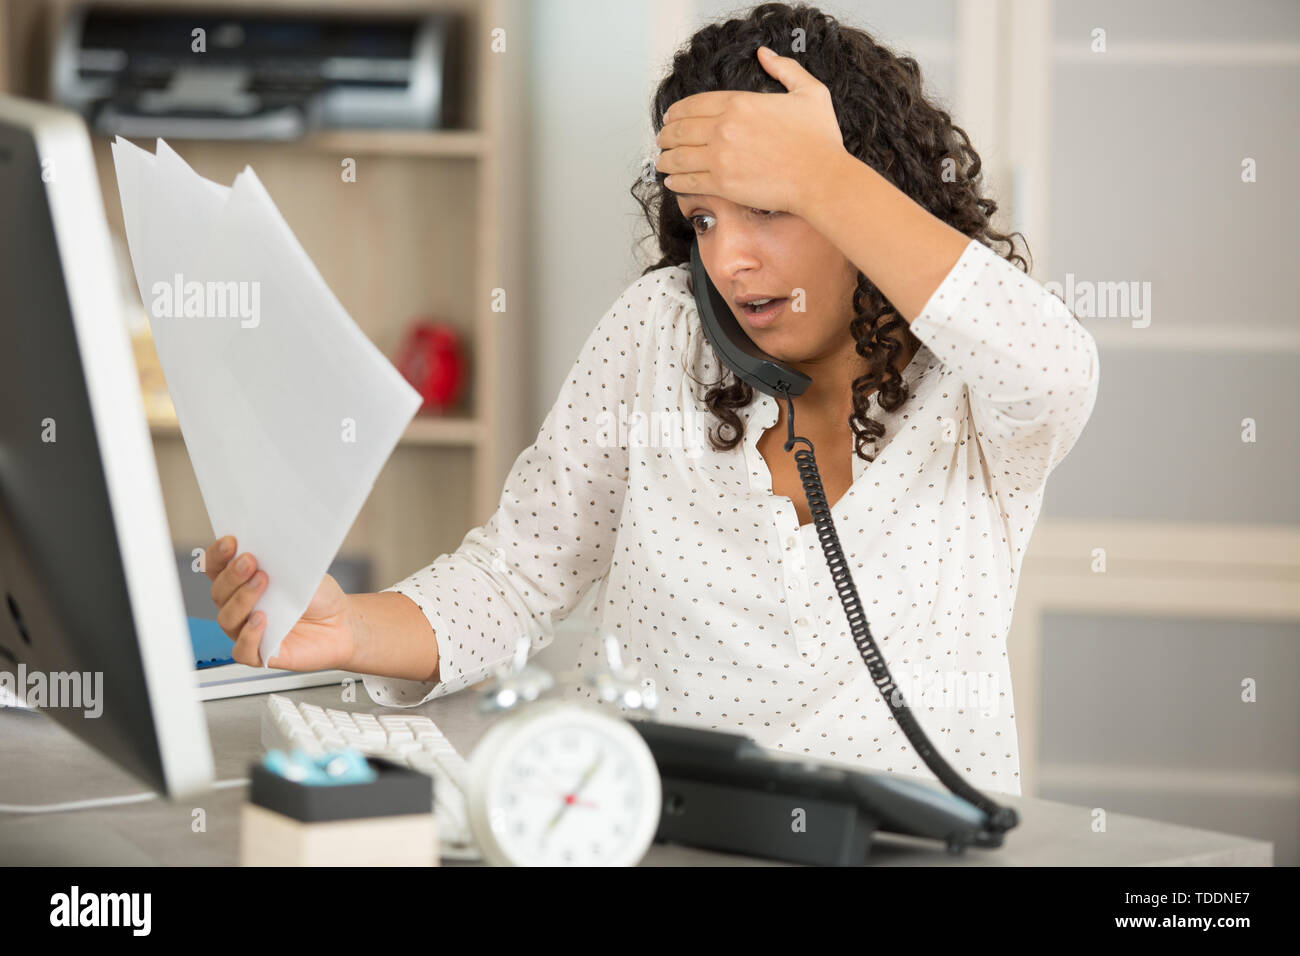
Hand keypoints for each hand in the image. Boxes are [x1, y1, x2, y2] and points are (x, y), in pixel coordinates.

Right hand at [203, 535, 356, 670]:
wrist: (342, 623)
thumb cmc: (318, 596)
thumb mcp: (303, 572)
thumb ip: (282, 562)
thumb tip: (270, 547)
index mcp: (243, 582)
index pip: (217, 568)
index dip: (218, 555)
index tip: (230, 541)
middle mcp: (239, 606)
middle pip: (219, 592)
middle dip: (232, 575)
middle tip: (249, 561)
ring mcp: (247, 631)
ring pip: (227, 618)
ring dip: (242, 599)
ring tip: (262, 582)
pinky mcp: (261, 654)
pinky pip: (242, 649)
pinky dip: (249, 634)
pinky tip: (261, 619)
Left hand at [655, 45, 849, 216]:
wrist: (821, 178)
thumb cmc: (818, 140)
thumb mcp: (809, 91)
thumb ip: (785, 69)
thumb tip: (765, 54)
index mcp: (740, 103)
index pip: (694, 104)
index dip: (677, 111)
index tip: (670, 116)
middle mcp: (724, 128)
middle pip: (680, 129)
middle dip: (666, 135)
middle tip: (662, 139)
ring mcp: (720, 157)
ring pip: (678, 156)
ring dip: (665, 158)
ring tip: (662, 161)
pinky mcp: (722, 184)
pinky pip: (688, 181)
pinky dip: (675, 181)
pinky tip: (671, 180)